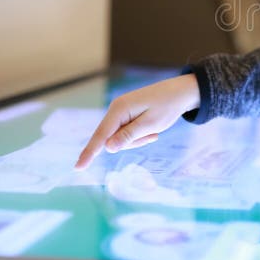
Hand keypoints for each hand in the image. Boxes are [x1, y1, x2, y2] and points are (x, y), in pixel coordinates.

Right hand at [73, 74, 200, 169]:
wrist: (181, 92)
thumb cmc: (168, 106)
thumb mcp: (150, 124)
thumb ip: (128, 136)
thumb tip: (107, 148)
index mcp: (119, 109)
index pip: (100, 135)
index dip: (89, 153)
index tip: (77, 168)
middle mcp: (116, 109)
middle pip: (112, 139)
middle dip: (132, 142)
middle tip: (153, 135)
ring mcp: (121, 112)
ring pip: (121, 138)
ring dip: (138, 139)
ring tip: (154, 130)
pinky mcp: (127, 115)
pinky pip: (127, 133)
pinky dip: (140, 135)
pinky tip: (153, 129)